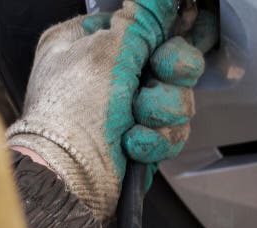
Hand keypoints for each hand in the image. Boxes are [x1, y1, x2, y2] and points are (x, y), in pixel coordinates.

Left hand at [7, 1, 217, 220]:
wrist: (71, 177)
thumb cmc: (71, 116)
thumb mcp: (107, 53)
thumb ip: (142, 21)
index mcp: (94, 43)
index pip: (148, 28)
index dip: (172, 35)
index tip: (185, 36)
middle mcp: (113, 75)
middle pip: (173, 65)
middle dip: (170, 77)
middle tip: (160, 76)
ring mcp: (130, 109)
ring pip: (178, 101)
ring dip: (162, 113)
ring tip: (137, 122)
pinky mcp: (144, 139)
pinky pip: (173, 133)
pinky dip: (156, 140)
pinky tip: (134, 143)